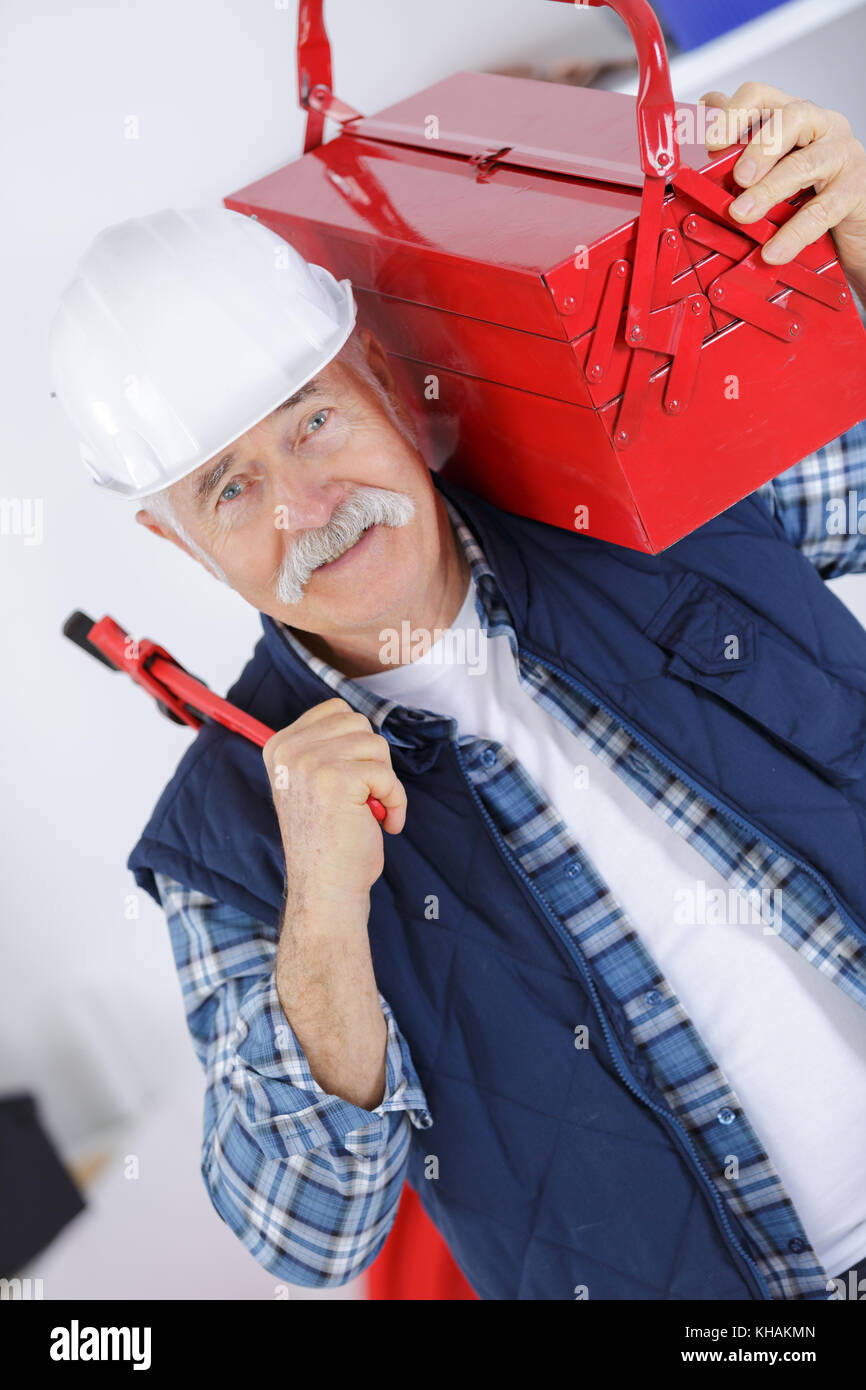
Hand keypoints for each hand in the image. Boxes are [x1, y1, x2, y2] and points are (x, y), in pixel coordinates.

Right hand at [263, 696, 406, 913]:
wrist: (325, 887)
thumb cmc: (328, 839)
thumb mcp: (310, 781)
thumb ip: (323, 747)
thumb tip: (356, 720)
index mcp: (279, 746)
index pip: (336, 710)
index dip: (356, 744)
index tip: (351, 780)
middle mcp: (289, 750)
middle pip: (358, 723)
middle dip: (372, 760)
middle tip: (361, 796)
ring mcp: (310, 763)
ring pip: (376, 745)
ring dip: (384, 781)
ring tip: (368, 810)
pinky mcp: (337, 779)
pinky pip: (387, 774)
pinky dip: (395, 800)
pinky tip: (383, 823)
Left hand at [700, 83, 865, 295]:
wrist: (853, 227)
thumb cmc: (810, 191)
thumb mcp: (771, 169)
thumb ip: (741, 146)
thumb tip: (704, 112)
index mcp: (792, 118)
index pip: (761, 96)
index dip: (734, 114)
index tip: (712, 143)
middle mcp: (821, 127)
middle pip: (791, 117)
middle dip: (760, 147)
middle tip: (737, 178)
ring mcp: (842, 155)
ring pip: (806, 163)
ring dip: (769, 190)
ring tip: (743, 214)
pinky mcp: (856, 190)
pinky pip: (823, 210)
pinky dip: (794, 233)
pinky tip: (773, 250)